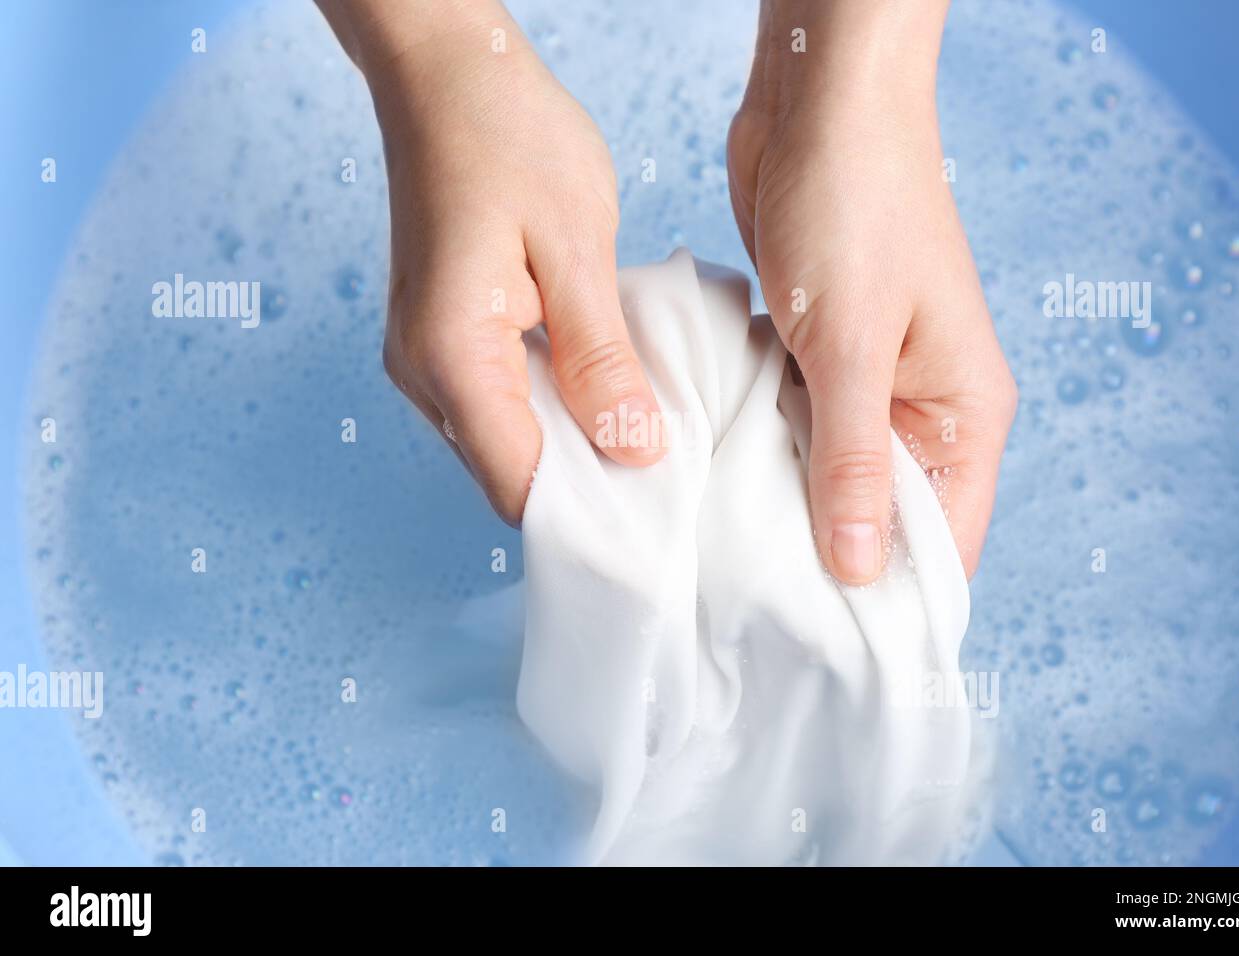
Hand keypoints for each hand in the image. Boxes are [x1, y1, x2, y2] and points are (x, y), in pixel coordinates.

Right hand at [317, 0, 663, 522]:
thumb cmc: (508, 137)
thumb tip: (634, 450)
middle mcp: (423, 372)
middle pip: (510, 475)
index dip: (589, 518)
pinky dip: (552, 410)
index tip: (658, 521)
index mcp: (452, 355)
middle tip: (668, 474)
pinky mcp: (441, 339)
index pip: (520, 485)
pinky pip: (500, 404)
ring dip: (571, 447)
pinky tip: (602, 386)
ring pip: (506, 443)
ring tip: (644, 427)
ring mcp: (425, 358)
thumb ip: (601, 360)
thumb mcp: (576, 248)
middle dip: (587, 489)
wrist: (446, 75)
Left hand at [728, 0, 1016, 583]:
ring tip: (723, 561)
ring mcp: (867, 380)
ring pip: (829, 474)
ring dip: (784, 506)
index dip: (894, 597)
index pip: (945, 540)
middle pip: (884, 515)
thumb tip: (860, 570)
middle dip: (827, 557)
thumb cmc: (857, 205)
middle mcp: (922, 405)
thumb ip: (854, 460)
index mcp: (964, 411)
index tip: (831, 649)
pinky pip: (792, 428)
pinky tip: (713, 485)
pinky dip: (759, 452)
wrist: (818, 102)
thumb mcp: (852, 345)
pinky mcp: (817, 354)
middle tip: (755, 610)